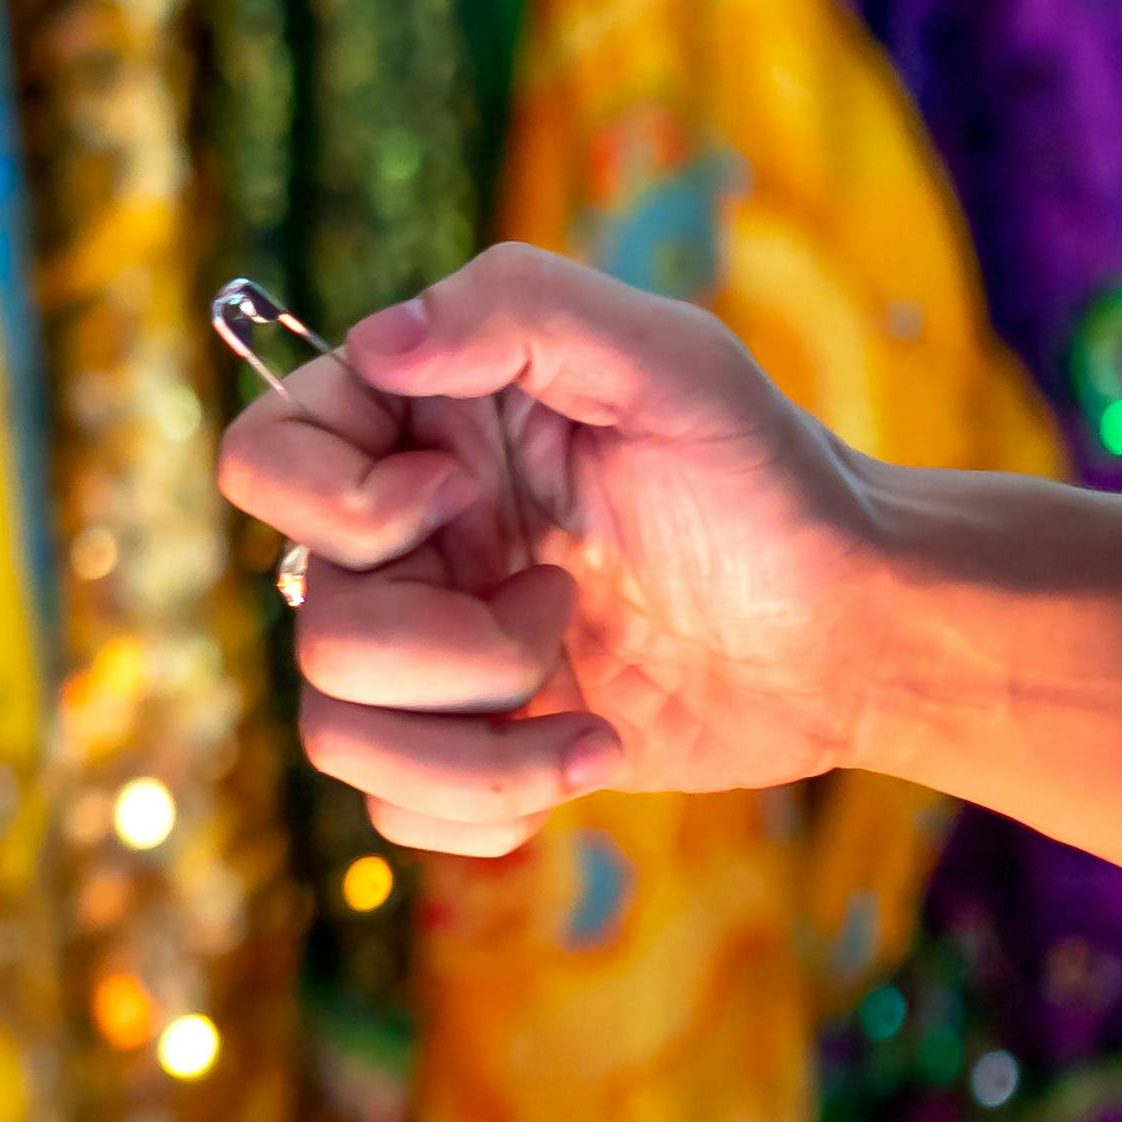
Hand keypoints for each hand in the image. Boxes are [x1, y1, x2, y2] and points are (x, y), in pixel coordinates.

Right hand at [212, 247, 895, 855]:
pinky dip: (482, 809)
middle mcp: (408, 542)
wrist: (857, 631)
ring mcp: (436, 652)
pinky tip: (583, 761)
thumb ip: (517, 309)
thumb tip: (372, 343)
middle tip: (564, 604)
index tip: (462, 494)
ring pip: (335, 733)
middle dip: (449, 647)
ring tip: (586, 720)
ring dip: (474, 747)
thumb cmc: (771, 481)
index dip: (338, 502)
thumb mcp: (670, 359)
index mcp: (421, 432)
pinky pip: (392, 811)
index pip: (263, 459)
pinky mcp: (474, 747)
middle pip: (312, 623)